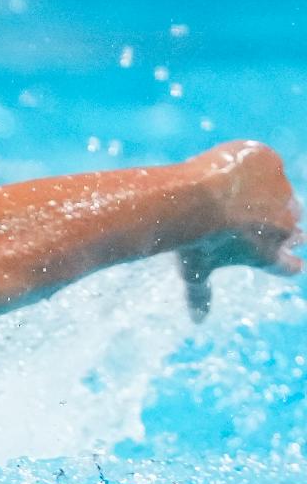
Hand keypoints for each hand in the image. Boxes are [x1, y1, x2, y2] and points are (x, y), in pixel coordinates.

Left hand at [178, 140, 303, 318]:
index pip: (289, 265)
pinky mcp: (272, 163)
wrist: (193, 200)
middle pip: (292, 228)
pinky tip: (227, 170)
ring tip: (235, 195)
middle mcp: (285, 225)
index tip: (289, 262)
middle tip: (255, 222)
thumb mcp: (194, 271)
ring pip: (280, 194)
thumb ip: (200, 294)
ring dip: (265, 196)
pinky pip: (264, 164)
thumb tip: (198, 320)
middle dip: (279, 227)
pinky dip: (249, 167)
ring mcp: (281, 191)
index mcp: (268, 255)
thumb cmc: (191, 240)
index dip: (287, 263)